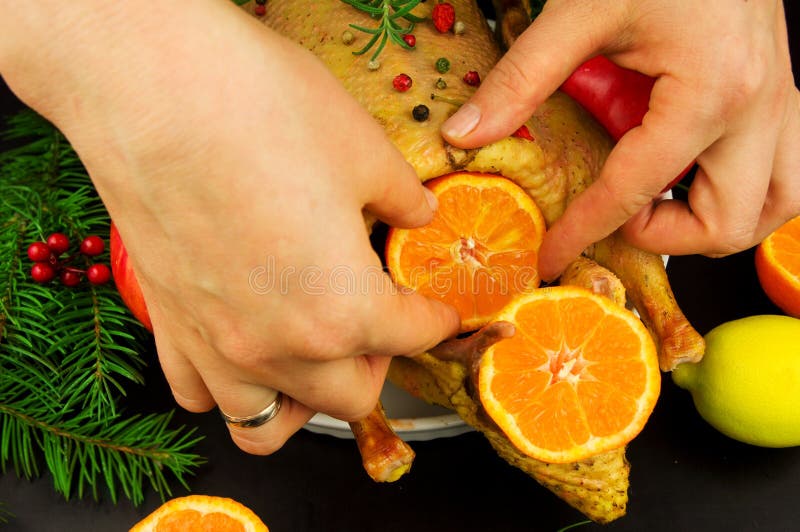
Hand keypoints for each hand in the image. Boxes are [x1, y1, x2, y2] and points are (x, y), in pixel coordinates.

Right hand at [1, 0, 458, 453]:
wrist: (152, 88)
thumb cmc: (263, 113)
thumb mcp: (364, 150)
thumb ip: (401, 198)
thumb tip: (417, 213)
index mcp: (344, 311)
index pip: (412, 337)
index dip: (436, 320)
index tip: (439, 311)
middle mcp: (280, 348)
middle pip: (349, 397)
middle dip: (377, 363)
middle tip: (379, 320)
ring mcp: (217, 346)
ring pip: (268, 424)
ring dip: (303, 398)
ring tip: (312, 355)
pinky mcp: (167, 324)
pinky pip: (199, 393)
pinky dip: (230, 387)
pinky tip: (241, 346)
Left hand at [442, 0, 799, 279]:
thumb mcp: (581, 11)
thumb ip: (522, 77)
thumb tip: (467, 132)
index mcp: (711, 92)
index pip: (635, 191)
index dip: (583, 232)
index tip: (552, 256)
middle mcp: (759, 107)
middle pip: (727, 225)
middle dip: (664, 237)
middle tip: (621, 215)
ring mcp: (780, 102)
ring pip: (773, 208)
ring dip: (714, 222)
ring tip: (662, 204)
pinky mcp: (781, 94)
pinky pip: (787, 172)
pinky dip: (744, 191)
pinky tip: (699, 175)